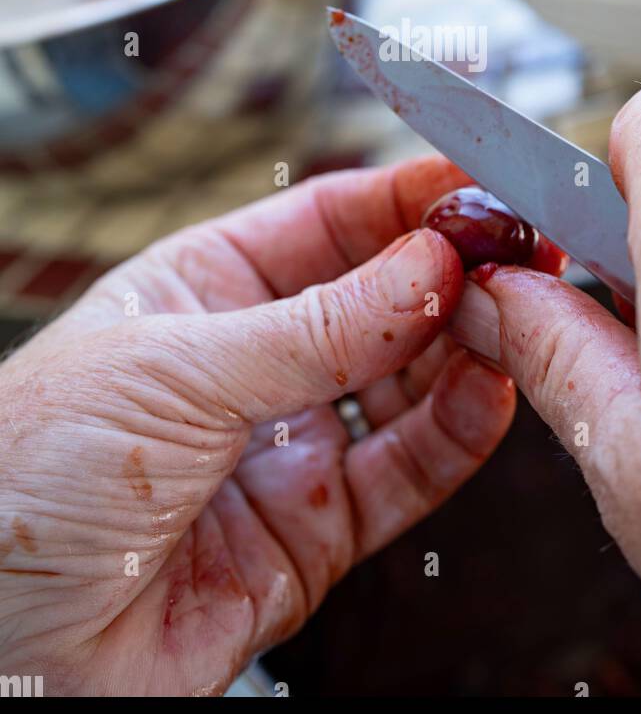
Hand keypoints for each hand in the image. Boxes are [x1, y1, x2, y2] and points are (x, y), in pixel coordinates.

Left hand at [0, 156, 513, 695]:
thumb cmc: (27, 474)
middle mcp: (254, 364)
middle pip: (380, 300)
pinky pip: (405, 473)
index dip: (405, 200)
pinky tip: (491, 391)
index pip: (326, 223)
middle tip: (519, 250)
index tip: (478, 182)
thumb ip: (317, 328)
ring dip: (466, 347)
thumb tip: (430, 267)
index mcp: (203, 290)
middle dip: (451, 272)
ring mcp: (288, 446)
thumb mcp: (176, 368)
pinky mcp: (316, 530)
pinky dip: (457, 433)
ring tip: (516, 315)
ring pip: (406, 385)